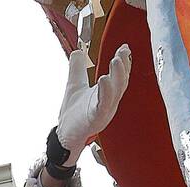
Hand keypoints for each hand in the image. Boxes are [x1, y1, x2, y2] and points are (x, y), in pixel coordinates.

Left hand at [54, 43, 131, 166]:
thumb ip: (77, 68)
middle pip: (121, 84)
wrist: (64, 135)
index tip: (125, 47)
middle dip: (123, 67)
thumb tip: (77, 51)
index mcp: (107, 95)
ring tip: (116, 61)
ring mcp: (103, 112)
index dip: (123, 62)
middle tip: (123, 52)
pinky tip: (104, 80)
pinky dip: (105, 93)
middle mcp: (109, 103)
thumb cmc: (73, 114)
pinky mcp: (94, 119)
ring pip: (114, 93)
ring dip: (117, 77)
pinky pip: (102, 106)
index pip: (119, 77)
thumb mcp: (75, 85)